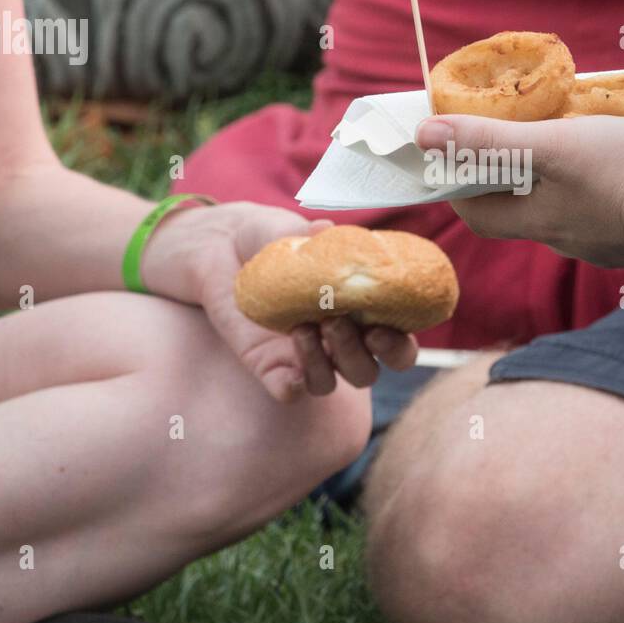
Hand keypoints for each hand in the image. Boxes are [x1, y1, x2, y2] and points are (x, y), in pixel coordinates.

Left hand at [140, 202, 417, 401]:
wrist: (223, 247)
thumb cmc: (275, 237)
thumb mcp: (297, 233)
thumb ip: (317, 239)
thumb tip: (325, 232)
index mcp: (362, 309)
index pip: (399, 340)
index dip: (400, 343)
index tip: (383, 326)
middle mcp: (340, 339)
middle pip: (371, 370)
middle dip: (364, 356)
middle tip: (341, 324)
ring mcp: (306, 355)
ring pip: (334, 382)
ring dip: (327, 362)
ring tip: (303, 327)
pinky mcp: (271, 364)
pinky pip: (290, 389)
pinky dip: (293, 387)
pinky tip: (288, 373)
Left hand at [416, 114, 623, 267]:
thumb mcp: (552, 142)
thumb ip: (489, 139)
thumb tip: (425, 135)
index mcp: (539, 221)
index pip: (476, 212)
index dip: (457, 183)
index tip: (456, 149)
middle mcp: (566, 239)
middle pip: (519, 209)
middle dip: (509, 173)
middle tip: (516, 130)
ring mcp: (604, 242)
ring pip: (563, 208)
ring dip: (555, 176)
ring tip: (568, 135)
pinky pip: (602, 212)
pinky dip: (594, 187)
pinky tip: (614, 161)